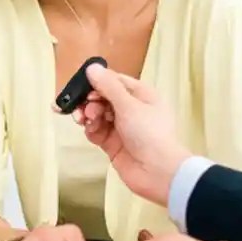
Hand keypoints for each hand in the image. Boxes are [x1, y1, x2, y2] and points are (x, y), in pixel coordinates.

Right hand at [74, 64, 191, 204]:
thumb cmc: (149, 133)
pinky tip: (90, 130)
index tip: (83, 88)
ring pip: (97, 114)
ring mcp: (122, 127)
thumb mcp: (129, 105)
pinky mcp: (113, 144)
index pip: (114, 81)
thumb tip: (92, 68)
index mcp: (141, 94)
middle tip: (85, 109)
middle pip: (103, 97)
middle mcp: (131, 109)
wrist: (158, 172)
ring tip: (84, 120)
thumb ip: (108, 86)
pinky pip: (97, 132)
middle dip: (90, 101)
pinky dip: (91, 129)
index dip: (98, 83)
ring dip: (88, 115)